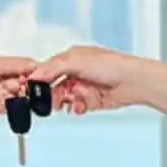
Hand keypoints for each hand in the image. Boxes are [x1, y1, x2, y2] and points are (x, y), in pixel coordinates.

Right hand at [28, 45, 166, 115]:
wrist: (133, 81)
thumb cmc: (111, 65)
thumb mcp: (76, 61)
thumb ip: (53, 67)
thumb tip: (35, 73)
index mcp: (70, 59)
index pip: (48, 70)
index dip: (40, 80)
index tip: (33, 89)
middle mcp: (76, 72)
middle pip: (54, 87)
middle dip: (51, 95)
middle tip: (51, 101)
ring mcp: (83, 87)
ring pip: (64, 98)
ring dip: (64, 102)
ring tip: (70, 103)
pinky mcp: (91, 100)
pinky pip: (76, 107)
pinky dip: (76, 108)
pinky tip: (79, 107)